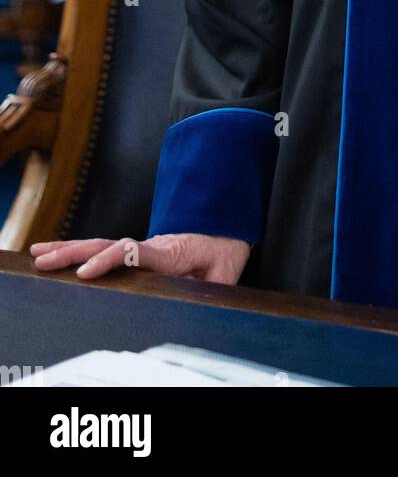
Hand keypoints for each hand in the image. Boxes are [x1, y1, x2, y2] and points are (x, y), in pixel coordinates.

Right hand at [29, 234, 250, 284]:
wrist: (225, 230)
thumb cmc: (224, 252)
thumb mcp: (225, 272)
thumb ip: (212, 286)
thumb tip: (203, 300)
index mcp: (169, 252)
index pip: (133, 253)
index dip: (109, 261)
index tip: (86, 274)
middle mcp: (149, 247)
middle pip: (106, 246)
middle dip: (73, 254)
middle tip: (44, 260)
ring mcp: (140, 248)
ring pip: (100, 245)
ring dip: (69, 250)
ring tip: (39, 254)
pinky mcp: (136, 252)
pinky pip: (104, 250)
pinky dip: (79, 252)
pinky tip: (58, 255)